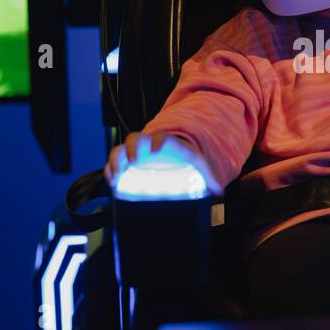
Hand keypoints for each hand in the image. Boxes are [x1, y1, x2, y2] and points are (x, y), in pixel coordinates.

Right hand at [104, 130, 219, 193]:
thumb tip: (219, 191)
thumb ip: (210, 178)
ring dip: (116, 160)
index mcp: (168, 143)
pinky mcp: (127, 162)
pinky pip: (114, 162)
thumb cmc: (186, 159)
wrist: (174, 155)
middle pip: (136, 139)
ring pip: (121, 149)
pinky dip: (110, 169)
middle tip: (133, 161)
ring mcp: (136, 152)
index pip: (163, 138)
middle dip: (132, 148)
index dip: (159, 142)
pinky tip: (111, 180)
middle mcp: (149, 145)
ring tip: (116, 174)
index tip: (156, 150)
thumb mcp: (200, 167)